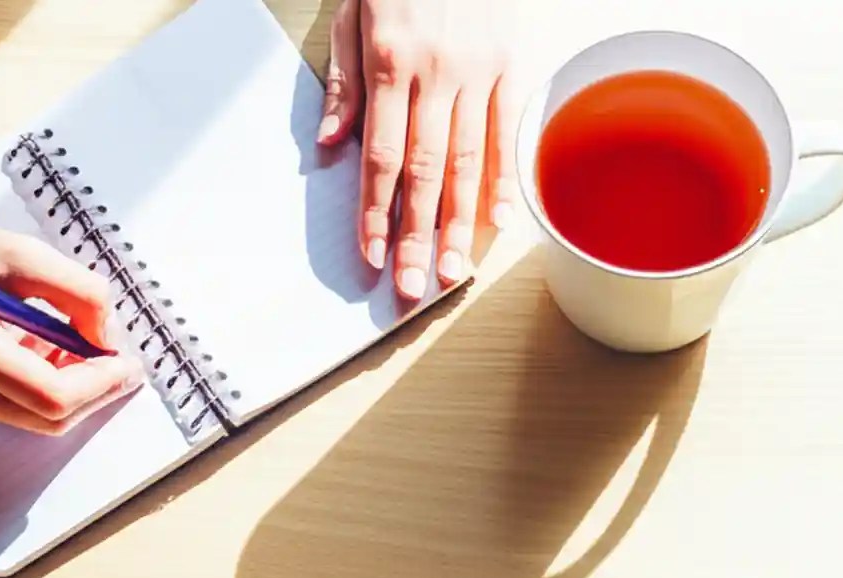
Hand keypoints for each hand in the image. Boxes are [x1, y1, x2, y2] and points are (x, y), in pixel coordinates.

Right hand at [0, 201, 144, 436]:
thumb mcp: (21, 252)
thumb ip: (76, 292)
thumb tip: (108, 336)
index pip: (52, 397)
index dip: (101, 384)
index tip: (129, 360)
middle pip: (48, 418)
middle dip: (94, 391)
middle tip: (121, 359)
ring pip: (32, 416)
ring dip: (71, 388)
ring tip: (84, 345)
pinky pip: (10, 403)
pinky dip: (43, 383)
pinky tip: (50, 346)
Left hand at [317, 0, 522, 299]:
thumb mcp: (351, 14)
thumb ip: (344, 83)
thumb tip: (332, 145)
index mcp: (391, 62)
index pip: (381, 155)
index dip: (375, 210)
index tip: (370, 255)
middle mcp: (437, 74)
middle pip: (424, 171)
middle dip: (417, 235)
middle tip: (413, 287)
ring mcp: (479, 71)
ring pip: (468, 160)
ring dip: (460, 222)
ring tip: (454, 270)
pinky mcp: (510, 64)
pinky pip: (507, 130)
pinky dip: (503, 176)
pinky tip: (500, 220)